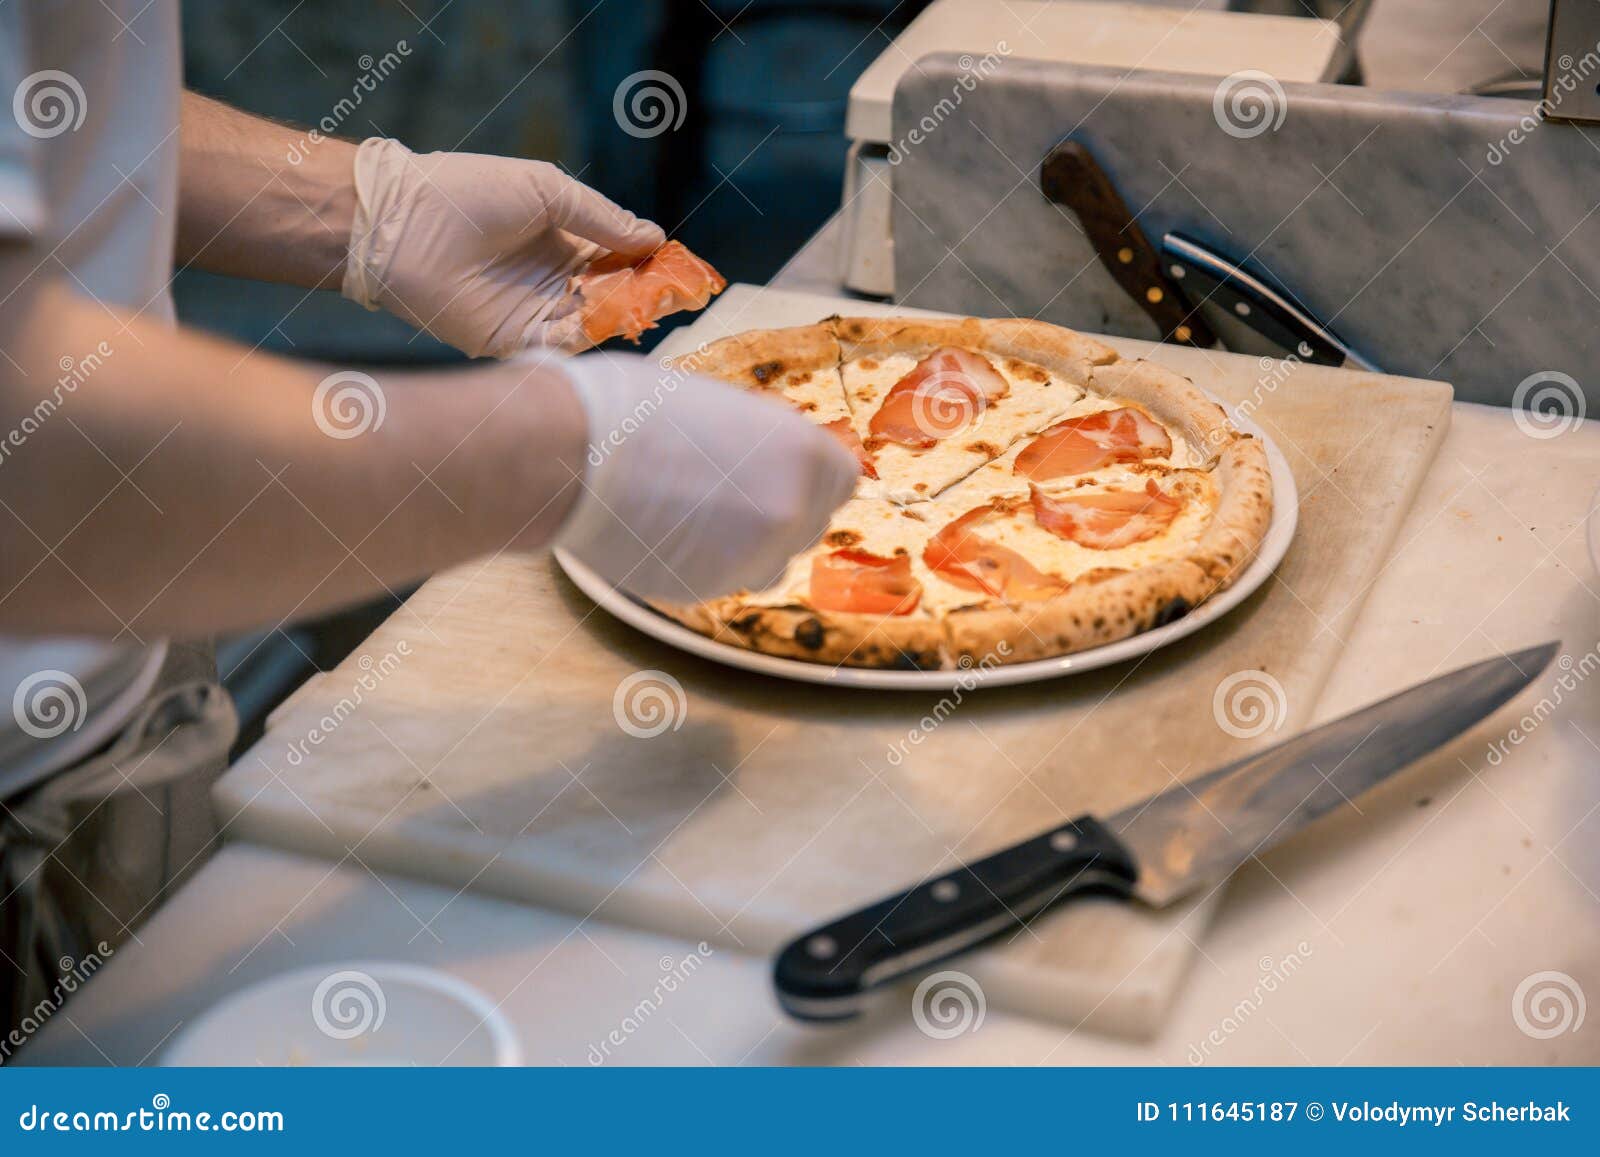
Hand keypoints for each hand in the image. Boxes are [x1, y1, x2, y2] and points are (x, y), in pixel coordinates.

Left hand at [341, 138, 663, 357]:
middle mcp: (551, 280)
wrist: (401, 223)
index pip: (618, 259)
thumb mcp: (547, 190)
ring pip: (590, 325)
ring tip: (637, 308)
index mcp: (561, 240)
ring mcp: (532, 312)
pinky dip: (579, 341)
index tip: (679, 267)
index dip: (648, 264)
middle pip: (611, 297)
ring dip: (615, 319)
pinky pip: (555, 349)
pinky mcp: (509, 341)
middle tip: (671, 297)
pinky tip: (595, 325)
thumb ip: (600, 217)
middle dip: (641, 297)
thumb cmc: (468, 192)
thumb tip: (654, 237)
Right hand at [551, 353, 858, 601]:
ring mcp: (748, 559)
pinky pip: (727, 578)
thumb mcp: (721, 403)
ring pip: (774, 562)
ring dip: (752, 543)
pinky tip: (670, 530)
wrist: (572, 457)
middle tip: (733, 485)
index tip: (786, 469)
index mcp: (800, 456)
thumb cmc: (636, 411)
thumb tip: (782, 446)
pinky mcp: (707, 590)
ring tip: (698, 509)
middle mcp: (788, 514)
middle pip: (814, 522)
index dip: (813, 474)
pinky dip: (710, 562)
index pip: (843, 480)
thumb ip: (766, 435)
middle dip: (785, 507)